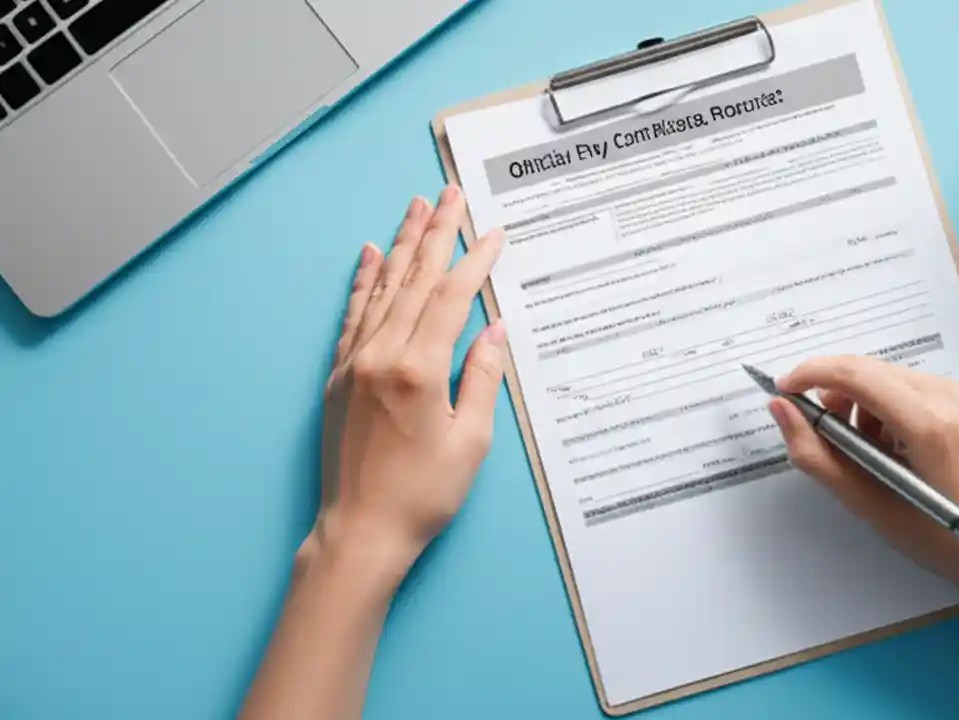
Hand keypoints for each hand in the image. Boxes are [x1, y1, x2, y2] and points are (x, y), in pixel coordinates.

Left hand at [306, 188, 505, 581]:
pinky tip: (370, 256)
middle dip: (436, 234)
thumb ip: (483, 379)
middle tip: (449, 194)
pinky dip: (362, 283)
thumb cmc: (422, 496)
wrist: (360, 532)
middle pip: (413, 281)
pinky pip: (352, 316)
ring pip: (381, 290)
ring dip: (400, 245)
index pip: (450, 299)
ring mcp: (355, 363)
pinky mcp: (339, 377)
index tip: (493, 234)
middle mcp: (381, 356)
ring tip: (415, 207)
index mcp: (419, 370)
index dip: (474, 262)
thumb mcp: (470, 442)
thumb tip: (495, 330)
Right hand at [770, 356, 958, 596]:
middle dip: (832, 392)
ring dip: (859, 404)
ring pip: (884, 377)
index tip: (782, 392)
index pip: (856, 374)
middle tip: (821, 434)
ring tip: (864, 451)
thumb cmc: (936, 537)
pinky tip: (889, 447)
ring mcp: (958, 394)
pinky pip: (905, 387)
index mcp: (927, 422)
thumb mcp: (864, 502)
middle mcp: (946, 395)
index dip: (810, 375)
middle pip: (868, 369)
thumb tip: (781, 408)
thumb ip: (814, 453)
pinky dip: (883, 408)